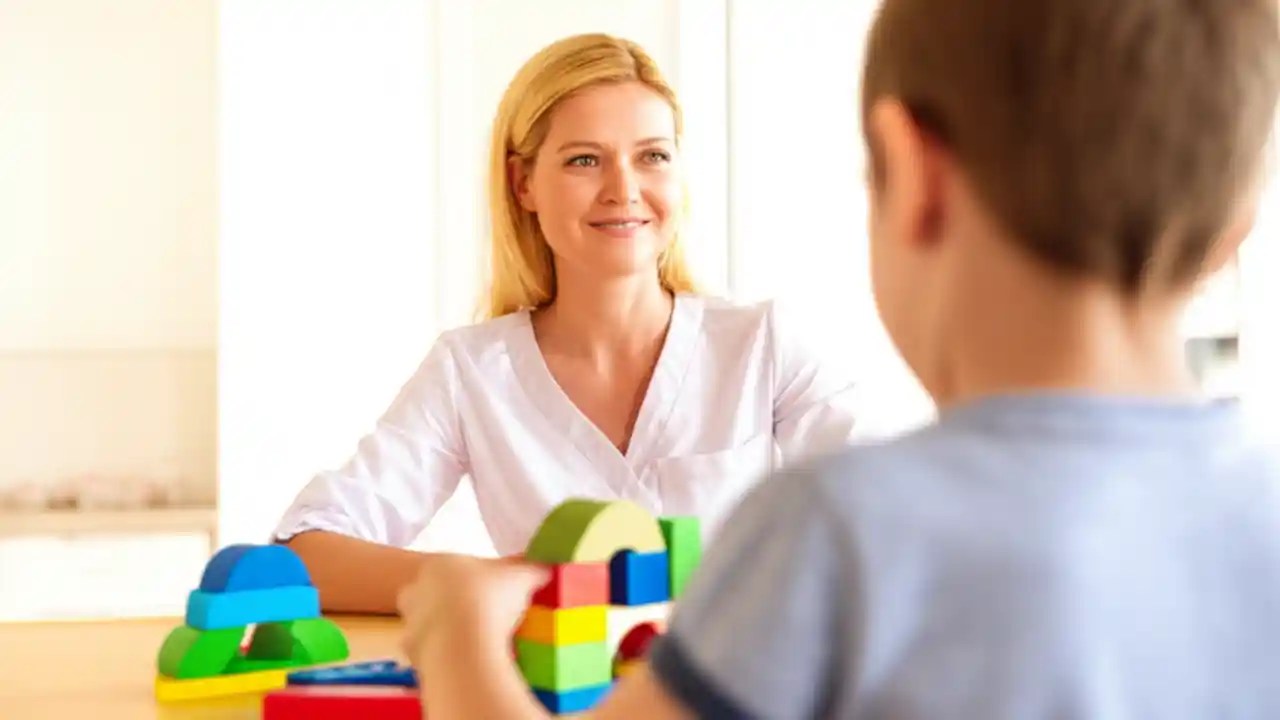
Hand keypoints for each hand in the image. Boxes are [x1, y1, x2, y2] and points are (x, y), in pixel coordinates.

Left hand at [397, 554, 549, 664]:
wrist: (462, 642)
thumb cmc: (491, 598)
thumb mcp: (522, 577)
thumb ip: (533, 569)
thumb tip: (546, 568)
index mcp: (441, 564)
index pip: (455, 568)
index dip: (476, 581)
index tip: (494, 595)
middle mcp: (416, 588)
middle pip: (434, 594)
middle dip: (454, 604)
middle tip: (483, 618)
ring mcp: (409, 620)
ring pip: (427, 623)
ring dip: (445, 630)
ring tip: (475, 642)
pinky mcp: (410, 651)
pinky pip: (427, 651)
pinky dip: (443, 655)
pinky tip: (463, 660)